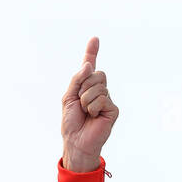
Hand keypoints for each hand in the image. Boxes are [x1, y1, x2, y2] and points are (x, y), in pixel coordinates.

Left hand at [61, 38, 118, 171]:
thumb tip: (88, 66)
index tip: (94, 39)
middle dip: (84, 87)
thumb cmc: (71, 123)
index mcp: (86, 87)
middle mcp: (99, 90)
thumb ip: (77, 79)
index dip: (92, 52)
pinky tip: (93, 116)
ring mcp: (107, 99)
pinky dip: (93, 107)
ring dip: (87, 99)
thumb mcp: (68, 98)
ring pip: (98, 86)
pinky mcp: (113, 109)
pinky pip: (103, 98)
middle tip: (81, 103)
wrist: (76, 142)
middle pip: (97, 74)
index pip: (90, 66)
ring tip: (86, 112)